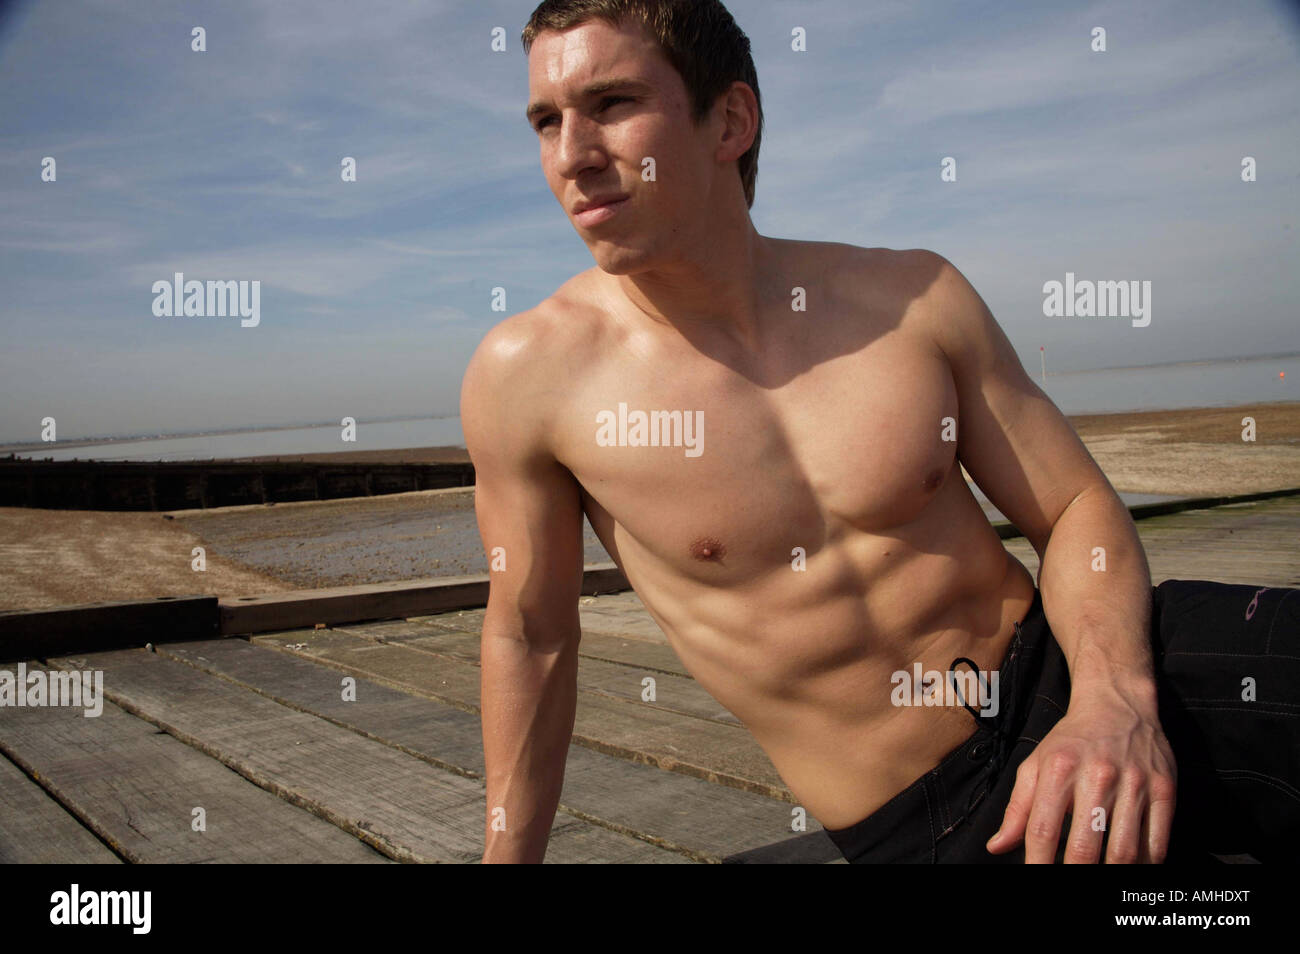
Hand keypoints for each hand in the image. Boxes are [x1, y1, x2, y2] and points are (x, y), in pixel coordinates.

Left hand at [985, 681, 1176, 862]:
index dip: (1038, 864)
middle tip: (1072, 883)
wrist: (1118, 703)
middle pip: (1085, 848)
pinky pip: (1157, 842)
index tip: (1038, 879)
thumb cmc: (1072, 740)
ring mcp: (1134, 783)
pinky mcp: (1164, 789)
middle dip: (1076, 875)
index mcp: (1059, 769)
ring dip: (1112, 874)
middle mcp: (1097, 776)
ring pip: (1125, 851)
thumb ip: (1017, 808)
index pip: (1043, 830)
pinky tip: (1131, 867)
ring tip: (1102, 876)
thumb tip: (997, 846)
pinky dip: (1144, 864)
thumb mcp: (1037, 765)